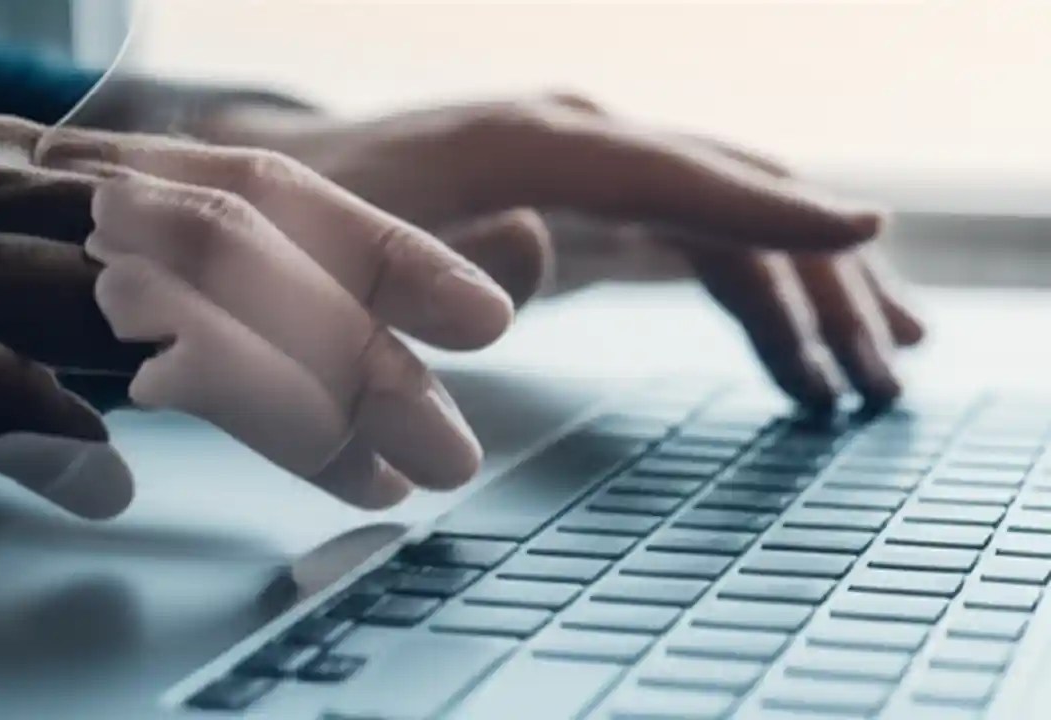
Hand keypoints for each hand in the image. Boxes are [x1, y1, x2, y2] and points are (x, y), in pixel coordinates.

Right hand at [39, 125, 512, 508]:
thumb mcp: (48, 266)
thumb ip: (198, 310)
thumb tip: (427, 327)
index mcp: (73, 167)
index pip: (258, 192)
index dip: (381, 253)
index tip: (482, 318)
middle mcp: (12, 186)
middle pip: (220, 247)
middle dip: (350, 350)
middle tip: (447, 447)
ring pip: (121, 310)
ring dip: (260, 400)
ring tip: (366, 477)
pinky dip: (46, 431)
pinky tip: (107, 488)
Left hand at [200, 93, 924, 407]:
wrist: (291, 183)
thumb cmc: (321, 220)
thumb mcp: (361, 252)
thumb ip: (451, 254)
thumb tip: (550, 242)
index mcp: (535, 146)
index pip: (677, 173)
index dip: (771, 208)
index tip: (865, 235)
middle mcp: (583, 143)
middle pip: (735, 198)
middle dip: (818, 279)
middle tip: (887, 373)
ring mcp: (595, 172)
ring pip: (734, 222)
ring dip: (808, 296)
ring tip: (872, 378)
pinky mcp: (594, 206)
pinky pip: (700, 243)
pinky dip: (758, 293)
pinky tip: (798, 346)